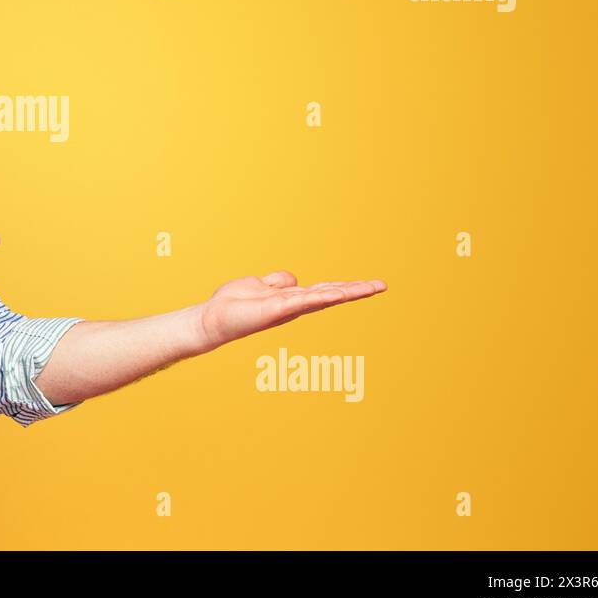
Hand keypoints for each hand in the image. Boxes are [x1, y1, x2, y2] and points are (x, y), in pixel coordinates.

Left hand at [197, 271, 386, 349]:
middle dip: (357, 290)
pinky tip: (339, 294)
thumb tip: (293, 279)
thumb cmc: (235, 304)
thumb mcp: (261, 285)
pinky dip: (322, 297)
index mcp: (293, 299)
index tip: (372, 284)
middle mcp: (295, 305)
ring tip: (371, 288)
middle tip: (382, 286)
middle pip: (331, 294)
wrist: (215, 319)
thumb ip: (278, 282)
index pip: (326, 290)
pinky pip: (304, 300)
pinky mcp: (278, 308)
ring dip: (348, 292)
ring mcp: (289, 307)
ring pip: (324, 297)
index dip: (348, 287)